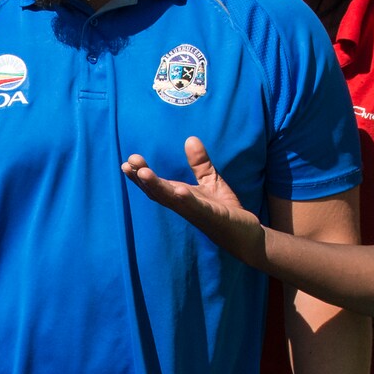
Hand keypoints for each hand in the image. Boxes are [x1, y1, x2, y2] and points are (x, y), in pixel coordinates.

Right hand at [122, 138, 265, 259]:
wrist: (246, 235)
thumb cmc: (225, 211)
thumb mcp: (211, 181)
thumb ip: (199, 163)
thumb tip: (190, 139)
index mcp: (180, 197)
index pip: (156, 186)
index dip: (140, 175)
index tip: (128, 161)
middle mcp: (183, 206)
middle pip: (158, 192)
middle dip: (142, 179)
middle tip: (127, 164)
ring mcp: (196, 213)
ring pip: (172, 200)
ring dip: (156, 187)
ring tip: (143, 173)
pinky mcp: (212, 217)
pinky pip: (197, 208)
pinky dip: (187, 200)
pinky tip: (179, 190)